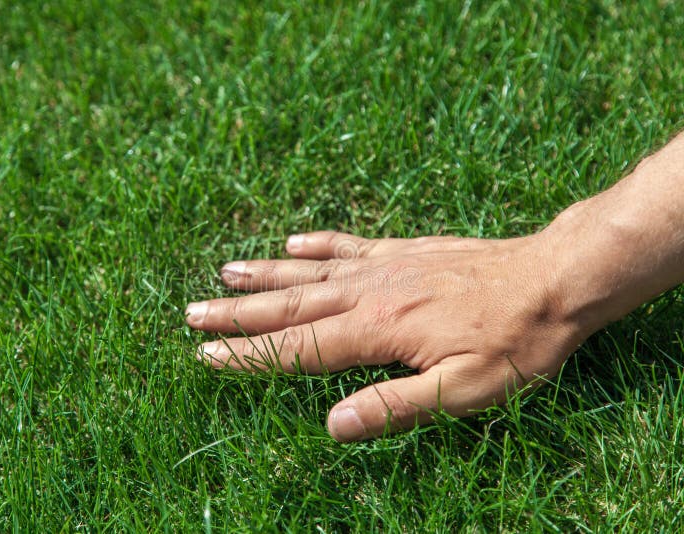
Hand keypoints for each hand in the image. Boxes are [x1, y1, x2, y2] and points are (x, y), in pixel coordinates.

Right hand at [186, 230, 590, 440]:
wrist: (552, 278)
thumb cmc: (513, 342)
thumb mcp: (464, 390)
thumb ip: (395, 406)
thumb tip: (334, 425)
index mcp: (377, 330)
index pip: (298, 347)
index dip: (249, 353)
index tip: (206, 351)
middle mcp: (369, 292)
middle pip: (289, 305)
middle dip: (238, 312)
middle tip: (191, 311)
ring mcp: (384, 266)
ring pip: (309, 272)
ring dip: (263, 276)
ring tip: (224, 272)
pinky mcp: (403, 250)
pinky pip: (349, 245)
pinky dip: (316, 245)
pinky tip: (292, 243)